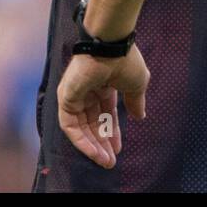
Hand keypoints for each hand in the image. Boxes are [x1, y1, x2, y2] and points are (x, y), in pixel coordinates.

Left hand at [56, 46, 149, 168]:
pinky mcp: (66, 98)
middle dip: (102, 142)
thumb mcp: (136, 85)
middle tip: (110, 160)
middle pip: (93, 123)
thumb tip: (141, 116)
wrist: (111, 46)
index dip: (112, 131)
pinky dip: (81, 140)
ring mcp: (75, 94)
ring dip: (92, 146)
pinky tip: (94, 152)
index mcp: (104, 84)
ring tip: (105, 160)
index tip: (118, 148)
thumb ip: (135, 101)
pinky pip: (70, 126)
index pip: (105, 113)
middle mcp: (87, 90)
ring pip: (81, 127)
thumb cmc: (125, 60)